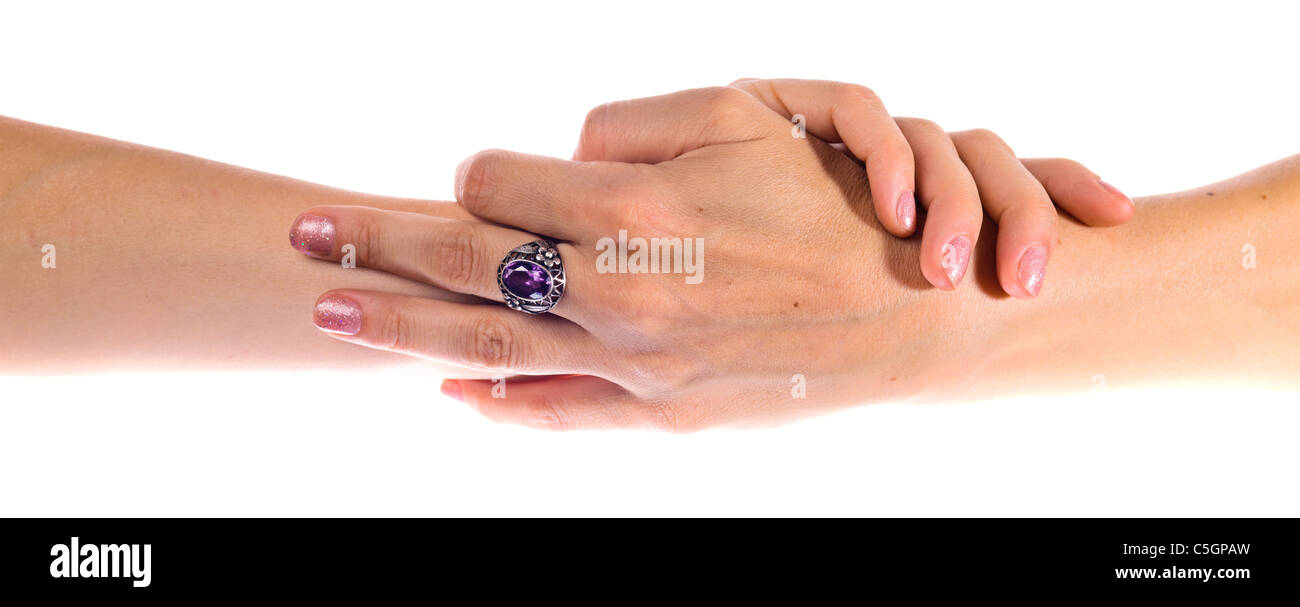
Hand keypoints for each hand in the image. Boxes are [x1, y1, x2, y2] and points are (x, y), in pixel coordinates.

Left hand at [291, 87, 1125, 430]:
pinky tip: (445, 387)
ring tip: (327, 306)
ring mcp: (634, 365)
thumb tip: (548, 157)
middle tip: (301, 234)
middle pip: (461, 264)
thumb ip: (631, 126)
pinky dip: (495, 400)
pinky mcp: (663, 415)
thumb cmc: (836, 203)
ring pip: (486, 341)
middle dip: (373, 243)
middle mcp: (618, 293)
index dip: (477, 174)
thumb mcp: (746, 119)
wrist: (920, 315)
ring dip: (397, 322)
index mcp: (634, 209)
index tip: (483, 178)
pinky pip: (556, 413)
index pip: (494, 183)